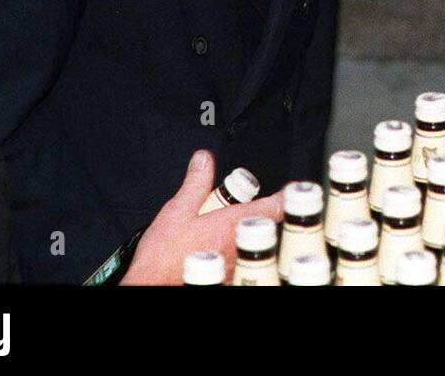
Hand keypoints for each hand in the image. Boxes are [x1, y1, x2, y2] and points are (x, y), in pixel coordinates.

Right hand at [120, 149, 281, 284]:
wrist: (153, 285)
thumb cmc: (163, 256)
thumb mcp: (177, 210)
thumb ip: (196, 182)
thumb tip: (204, 159)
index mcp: (232, 223)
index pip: (274, 207)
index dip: (284, 197)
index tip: (291, 190)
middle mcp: (240, 244)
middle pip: (264, 224)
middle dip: (257, 213)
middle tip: (243, 208)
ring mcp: (236, 262)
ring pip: (251, 241)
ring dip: (244, 233)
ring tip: (224, 228)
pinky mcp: (228, 276)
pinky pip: (239, 258)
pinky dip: (233, 250)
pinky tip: (215, 248)